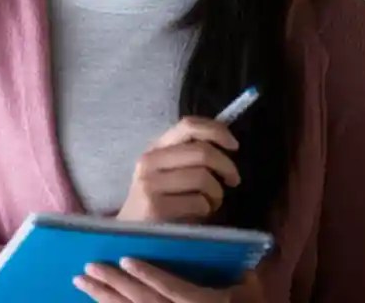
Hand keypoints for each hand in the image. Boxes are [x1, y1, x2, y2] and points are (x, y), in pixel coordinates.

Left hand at [74, 258, 264, 301]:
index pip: (174, 291)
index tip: (127, 259)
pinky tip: (96, 298)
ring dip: (104, 298)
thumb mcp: (251, 290)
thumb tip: (221, 244)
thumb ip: (238, 271)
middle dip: (114, 285)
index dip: (149, 275)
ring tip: (81, 281)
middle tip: (90, 267)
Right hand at [116, 116, 240, 223]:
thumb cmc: (159, 204)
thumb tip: (226, 143)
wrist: (130, 237)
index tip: (234, 145)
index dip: (216, 131)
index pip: (188, 126)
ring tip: (211, 203)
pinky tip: (198, 216)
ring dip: (216, 193)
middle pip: (202, 152)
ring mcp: (150, 184)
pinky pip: (198, 202)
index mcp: (156, 148)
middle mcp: (150, 161)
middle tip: (233, 180)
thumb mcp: (170, 173)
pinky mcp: (154, 208)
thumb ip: (191, 156)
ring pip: (203, 177)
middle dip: (226, 166)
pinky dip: (206, 209)